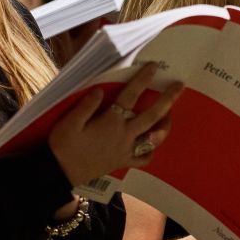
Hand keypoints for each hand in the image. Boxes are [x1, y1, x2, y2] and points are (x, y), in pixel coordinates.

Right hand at [48, 63, 182, 184]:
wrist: (59, 173)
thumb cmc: (63, 145)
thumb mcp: (70, 122)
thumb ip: (87, 105)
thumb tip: (101, 91)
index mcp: (111, 122)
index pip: (131, 96)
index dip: (142, 80)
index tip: (153, 67)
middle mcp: (124, 135)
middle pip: (152, 115)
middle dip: (167, 99)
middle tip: (180, 86)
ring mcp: (126, 150)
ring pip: (154, 138)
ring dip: (165, 125)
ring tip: (169, 115)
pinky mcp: (122, 162)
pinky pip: (143, 159)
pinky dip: (150, 151)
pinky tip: (150, 143)